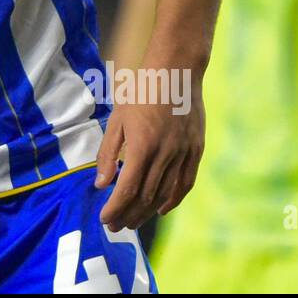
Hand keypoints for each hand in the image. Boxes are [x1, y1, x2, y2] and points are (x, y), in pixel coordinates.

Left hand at [95, 81, 203, 231]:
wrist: (176, 70)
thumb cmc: (140, 90)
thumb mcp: (117, 119)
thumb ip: (109, 153)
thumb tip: (101, 184)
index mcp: (142, 146)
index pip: (127, 189)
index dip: (115, 208)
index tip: (104, 219)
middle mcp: (165, 154)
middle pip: (145, 196)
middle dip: (128, 215)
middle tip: (115, 226)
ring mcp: (183, 153)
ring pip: (165, 193)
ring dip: (147, 212)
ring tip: (133, 222)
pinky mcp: (196, 149)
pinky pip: (186, 182)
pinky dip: (174, 199)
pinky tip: (161, 209)